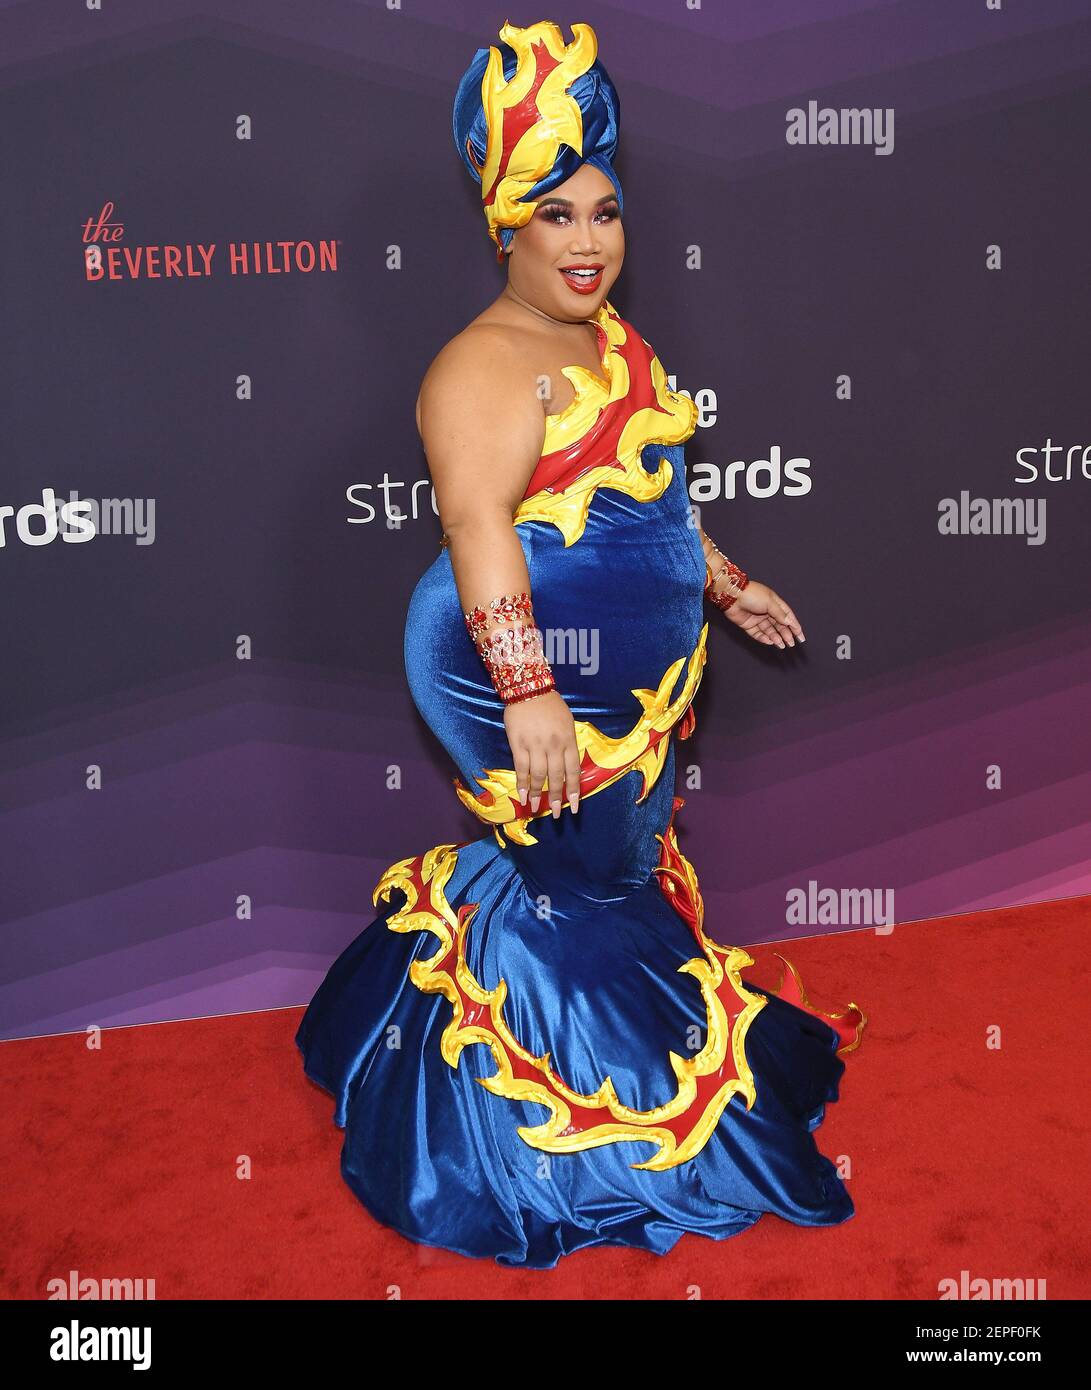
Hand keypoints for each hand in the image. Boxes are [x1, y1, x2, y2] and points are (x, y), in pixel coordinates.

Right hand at [504, 688, 581, 817]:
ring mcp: (535, 745)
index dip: (574, 790)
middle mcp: (553, 745)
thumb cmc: (551, 704)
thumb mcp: (568, 722)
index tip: (574, 806)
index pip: (573, 770)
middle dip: (556, 798)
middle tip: (556, 814)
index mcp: (568, 740)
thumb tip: (567, 765)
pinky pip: (521, 767)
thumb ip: (568, 743)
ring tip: (536, 808)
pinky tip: (522, 795)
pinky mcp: (518, 743)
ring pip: (538, 775)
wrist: (528, 688)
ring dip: (537, 794)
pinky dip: (522, 783)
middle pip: (556, 777)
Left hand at [723, 582, 804, 648]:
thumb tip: (790, 622)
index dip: (795, 626)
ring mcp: (757, 618)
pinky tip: (770, 642)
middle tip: (791, 643)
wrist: (732, 595)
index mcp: (774, 603)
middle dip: (786, 634)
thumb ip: (780, 614)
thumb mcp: (770, 603)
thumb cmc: (752, 594)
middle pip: (779, 625)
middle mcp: (767, 611)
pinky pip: (758, 634)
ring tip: (782, 645)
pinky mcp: (748, 625)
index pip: (787, 616)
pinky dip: (764, 638)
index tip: (800, 636)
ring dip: (776, 637)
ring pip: (769, 631)